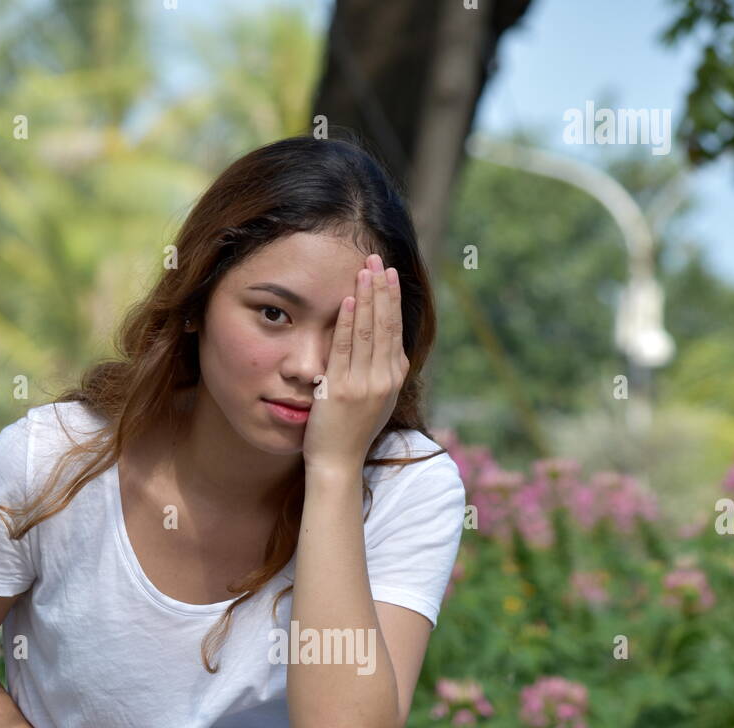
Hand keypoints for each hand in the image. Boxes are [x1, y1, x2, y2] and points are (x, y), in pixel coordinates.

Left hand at [301, 252, 408, 472]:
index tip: (388, 274)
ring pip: (368, 331)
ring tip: (365, 268)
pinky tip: (349, 298)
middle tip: (378, 258)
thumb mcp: (375, 401)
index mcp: (393, 379)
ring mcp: (363, 384)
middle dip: (382, 288)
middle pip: (385, 324)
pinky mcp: (340, 389)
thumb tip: (386, 348)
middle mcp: (383, 379)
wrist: (338, 464)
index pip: (395, 330)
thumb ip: (381, 374)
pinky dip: (348, 320)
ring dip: (367, 296)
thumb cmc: (351, 433)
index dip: (392, 300)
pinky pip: (345, 347)